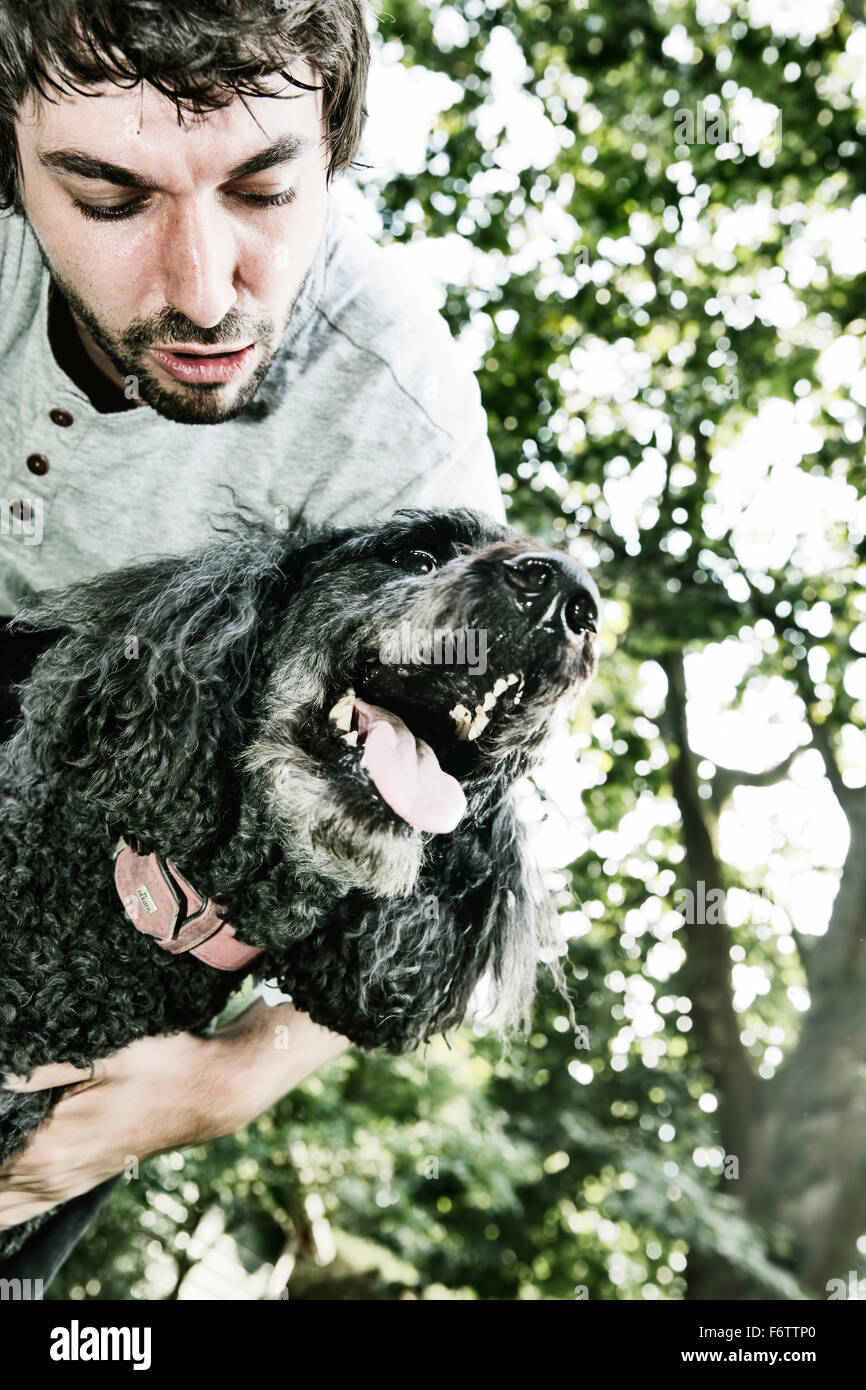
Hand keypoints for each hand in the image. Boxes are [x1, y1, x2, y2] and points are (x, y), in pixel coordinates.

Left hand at [0, 1000, 350, 1228]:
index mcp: (47, 1151)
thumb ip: (38, 1069)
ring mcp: (67, 1183)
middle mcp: (51, 1177)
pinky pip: (24, 1209)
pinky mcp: (81, 1180)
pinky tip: (3, 1196)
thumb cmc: (163, 1064)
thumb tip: (1, 1076)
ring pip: (3, 1206)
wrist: (213, 1091)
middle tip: (1, 1129)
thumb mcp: (101, 1054)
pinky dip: (4, 1206)